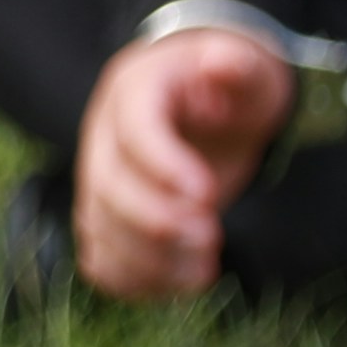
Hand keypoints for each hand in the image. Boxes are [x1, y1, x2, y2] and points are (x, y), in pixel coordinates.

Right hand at [70, 25, 296, 303]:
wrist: (208, 101)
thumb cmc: (231, 85)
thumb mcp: (247, 66)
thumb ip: (238, 64)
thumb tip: (222, 64)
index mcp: (135, 90)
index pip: (134, 130)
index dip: (162, 165)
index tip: (206, 194)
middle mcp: (104, 137)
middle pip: (108, 187)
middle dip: (157, 220)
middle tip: (211, 235)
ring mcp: (99, 181)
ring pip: (100, 229)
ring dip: (148, 258)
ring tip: (204, 268)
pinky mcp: (108, 218)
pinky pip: (103, 258)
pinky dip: (135, 280)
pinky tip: (182, 282)